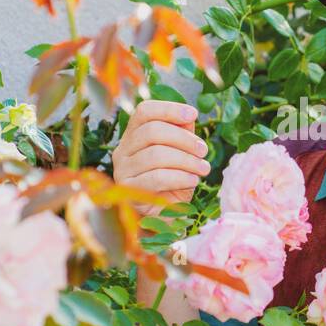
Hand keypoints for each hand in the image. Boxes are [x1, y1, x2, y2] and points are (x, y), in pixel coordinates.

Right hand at [110, 100, 211, 216]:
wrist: (166, 216)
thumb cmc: (173, 182)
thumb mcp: (182, 154)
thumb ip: (183, 133)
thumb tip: (189, 116)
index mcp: (133, 136)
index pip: (144, 111)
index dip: (169, 109)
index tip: (193, 115)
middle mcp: (122, 151)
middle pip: (151, 131)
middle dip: (184, 139)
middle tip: (203, 150)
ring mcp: (122, 171)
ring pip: (155, 155)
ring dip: (186, 160)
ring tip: (203, 169)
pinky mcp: (128, 191)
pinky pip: (156, 177)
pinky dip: (180, 177)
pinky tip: (193, 181)